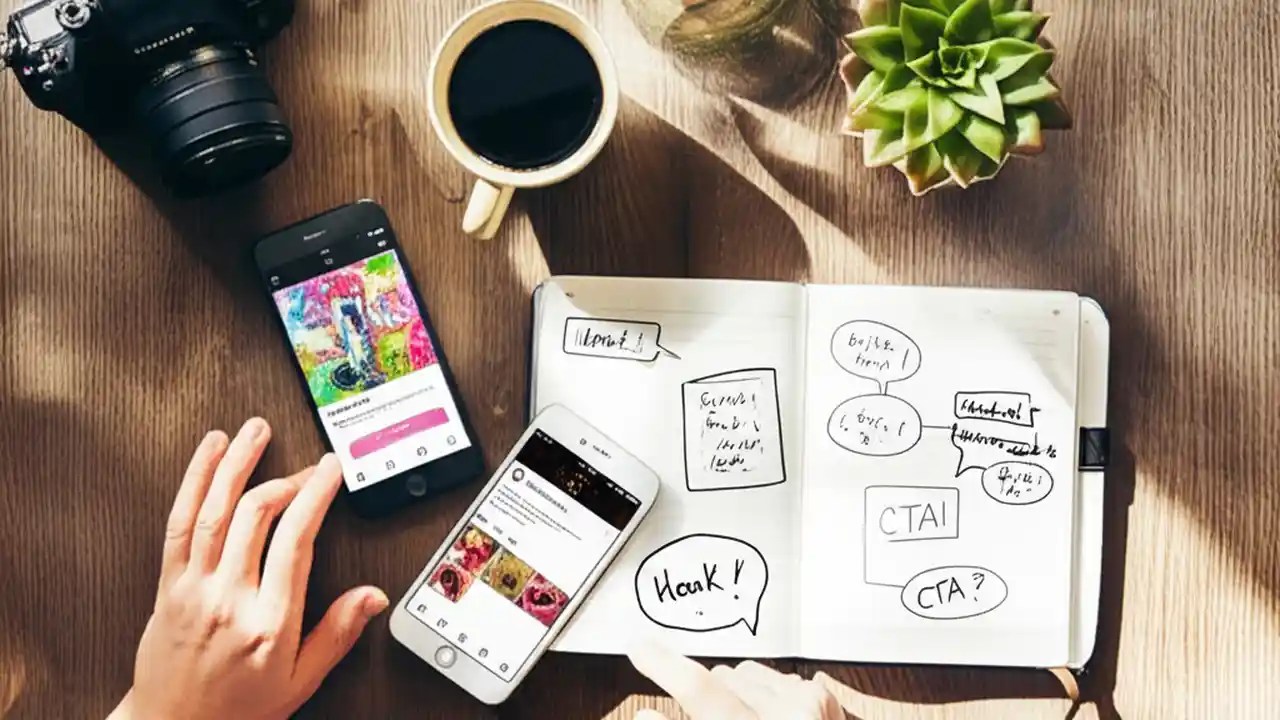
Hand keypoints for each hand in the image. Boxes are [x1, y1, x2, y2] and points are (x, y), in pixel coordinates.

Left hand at [109, 419, 386, 719]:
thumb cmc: (238, 711)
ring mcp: (193, 588)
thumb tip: (373, 596)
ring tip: (254, 431)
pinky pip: (178, 522)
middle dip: (288, 477)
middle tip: (310, 464)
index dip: (316, 495)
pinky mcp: (167, 584)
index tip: (332, 471)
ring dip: (237, 462)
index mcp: (269, 622)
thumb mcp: (302, 681)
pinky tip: (208, 454)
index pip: (296, 540)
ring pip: (215, 509)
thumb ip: (337, 633)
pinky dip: (194, 481)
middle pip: (258, 514)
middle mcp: (228, 599)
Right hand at [629, 642, 845, 719]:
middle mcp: (785, 717)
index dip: (663, 665)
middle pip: (720, 679)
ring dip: (736, 693)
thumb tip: (644, 716)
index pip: (700, 689)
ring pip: (743, 673)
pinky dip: (765, 694)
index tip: (640, 649)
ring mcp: (806, 704)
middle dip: (709, 697)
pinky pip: (773, 675)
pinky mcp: (820, 696)